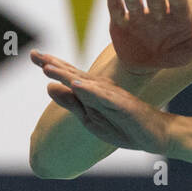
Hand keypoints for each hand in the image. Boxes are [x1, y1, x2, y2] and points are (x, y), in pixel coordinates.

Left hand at [34, 53, 173, 153]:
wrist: (158, 136)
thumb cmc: (126, 127)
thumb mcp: (92, 118)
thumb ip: (72, 102)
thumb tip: (48, 86)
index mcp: (95, 92)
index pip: (71, 76)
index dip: (52, 65)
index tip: (33, 55)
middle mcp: (104, 90)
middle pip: (76, 75)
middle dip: (55, 65)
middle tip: (35, 55)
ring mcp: (115, 97)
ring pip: (88, 84)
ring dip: (68, 75)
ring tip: (48, 68)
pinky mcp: (126, 107)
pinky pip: (107, 99)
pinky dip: (92, 91)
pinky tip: (78, 86)